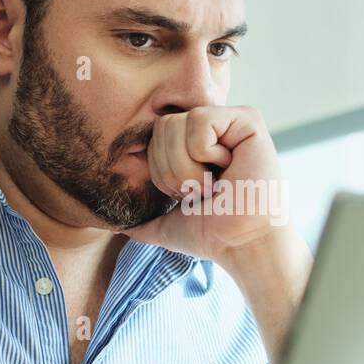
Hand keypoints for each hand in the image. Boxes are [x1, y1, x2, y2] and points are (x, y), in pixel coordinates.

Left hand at [125, 105, 288, 262]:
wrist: (243, 244)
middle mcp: (211, 128)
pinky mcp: (247, 119)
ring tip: (216, 182)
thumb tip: (116, 224)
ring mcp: (229, 121)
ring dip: (189, 166)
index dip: (162, 172)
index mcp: (193, 145)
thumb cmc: (213, 234)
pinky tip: (230, 167)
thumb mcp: (168, 226)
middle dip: (173, 170)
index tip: (190, 195)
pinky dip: (206, 153)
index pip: (153, 137)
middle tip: (203, 189)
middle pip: (161, 127)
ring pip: (176, 124)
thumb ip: (142, 221)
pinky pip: (200, 120)